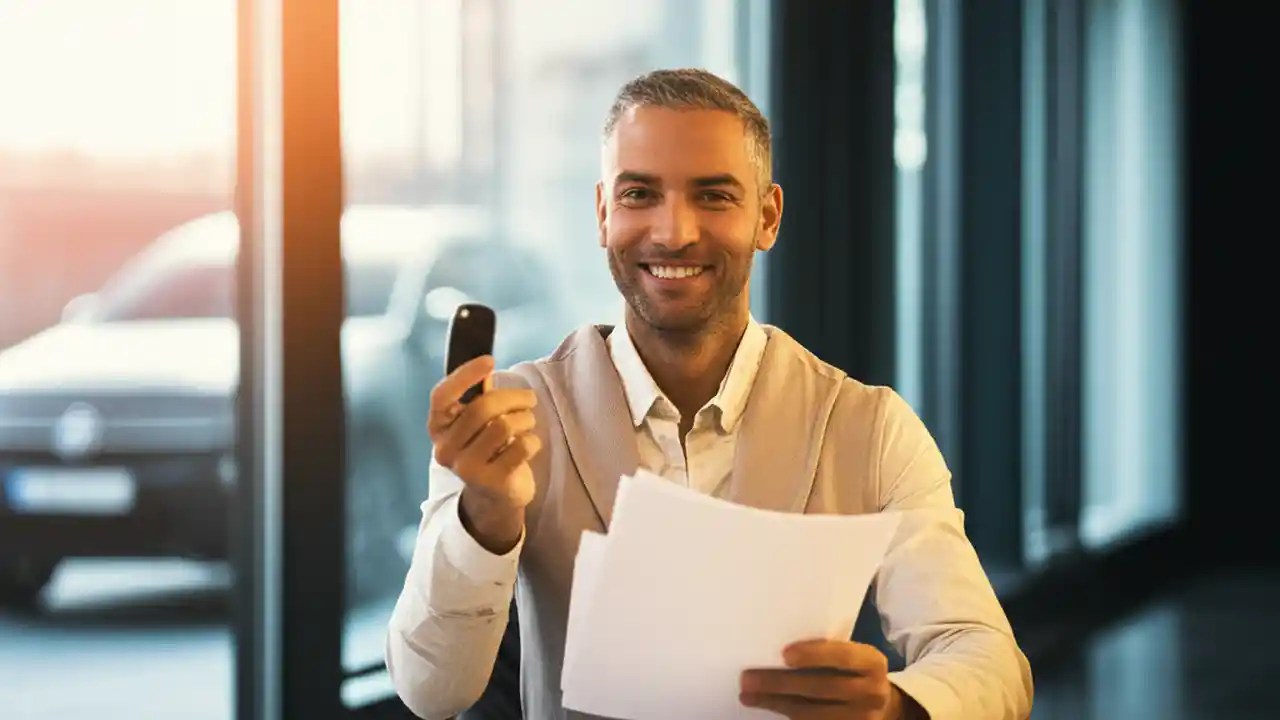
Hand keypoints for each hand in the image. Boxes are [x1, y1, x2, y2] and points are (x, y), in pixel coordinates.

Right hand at [428, 355, 540, 551]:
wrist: (496, 496)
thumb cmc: (488, 448)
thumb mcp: (477, 423)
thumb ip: (478, 397)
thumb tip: (485, 364)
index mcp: (437, 428)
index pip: (441, 396)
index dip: (464, 374)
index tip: (489, 360)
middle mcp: (446, 449)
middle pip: (482, 407)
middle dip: (513, 397)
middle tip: (529, 398)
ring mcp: (467, 469)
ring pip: (504, 425)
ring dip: (525, 418)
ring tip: (527, 422)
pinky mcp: (492, 482)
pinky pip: (521, 446)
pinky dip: (533, 440)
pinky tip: (528, 445)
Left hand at [740, 640, 918, 718]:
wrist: (881, 705)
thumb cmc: (854, 671)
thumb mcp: (854, 656)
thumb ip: (829, 651)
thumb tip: (778, 649)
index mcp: (873, 663)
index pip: (844, 656)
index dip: (814, 655)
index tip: (784, 654)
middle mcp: (871, 692)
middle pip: (821, 688)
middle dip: (780, 682)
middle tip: (748, 678)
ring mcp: (861, 719)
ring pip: (811, 712)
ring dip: (775, 703)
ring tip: (748, 695)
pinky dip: (786, 716)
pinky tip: (765, 707)